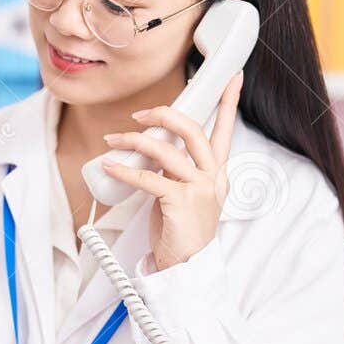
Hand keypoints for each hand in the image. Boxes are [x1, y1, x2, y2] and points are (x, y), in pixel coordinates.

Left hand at [100, 71, 242, 271]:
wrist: (186, 267)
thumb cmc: (181, 230)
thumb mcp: (184, 192)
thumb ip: (177, 168)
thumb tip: (153, 146)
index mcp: (217, 172)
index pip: (225, 130)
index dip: (229, 102)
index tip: (233, 76)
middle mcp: (212, 177)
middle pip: (193, 130)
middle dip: (164, 114)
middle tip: (139, 114)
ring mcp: (199, 189)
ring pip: (165, 150)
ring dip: (133, 141)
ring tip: (112, 141)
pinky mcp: (180, 202)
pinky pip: (148, 178)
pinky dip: (125, 169)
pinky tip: (110, 165)